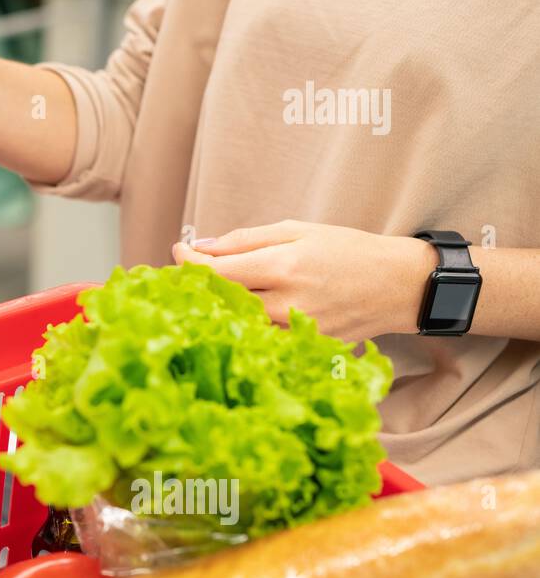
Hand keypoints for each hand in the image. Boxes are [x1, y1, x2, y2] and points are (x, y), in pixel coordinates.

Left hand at [171, 220, 435, 342]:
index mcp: (283, 267)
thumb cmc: (347, 250)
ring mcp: (294, 331)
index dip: (189, 263)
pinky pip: (260, 337)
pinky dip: (244, 323)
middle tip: (189, 270)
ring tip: (214, 288)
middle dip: (199, 284)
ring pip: (237, 323)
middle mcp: (286, 303)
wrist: (398, 285)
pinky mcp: (302, 347)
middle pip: (221, 301)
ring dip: (219, 306)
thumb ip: (245, 239)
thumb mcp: (297, 230)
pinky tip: (241, 309)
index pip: (217, 272)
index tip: (178, 250)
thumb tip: (200, 246)